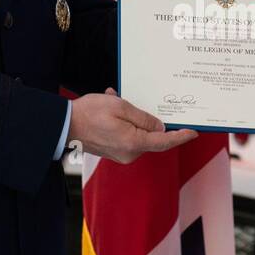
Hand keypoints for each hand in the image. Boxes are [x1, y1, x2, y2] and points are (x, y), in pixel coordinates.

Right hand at [68, 88, 196, 163]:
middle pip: (150, 136)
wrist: (62, 125)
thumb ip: (144, 118)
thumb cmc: (89, 114)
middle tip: (130, 101)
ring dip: (130, 116)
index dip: (180, 136)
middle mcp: (129, 154)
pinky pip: (125, 135)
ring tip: (114, 100)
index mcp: (133, 143)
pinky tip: (110, 107)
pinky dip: (122, 121)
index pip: (164, 142)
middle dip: (145, 117)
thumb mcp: (120, 107)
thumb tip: (159, 127)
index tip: (193, 132)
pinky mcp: (112, 151)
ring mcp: (120, 154)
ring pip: (136, 133)